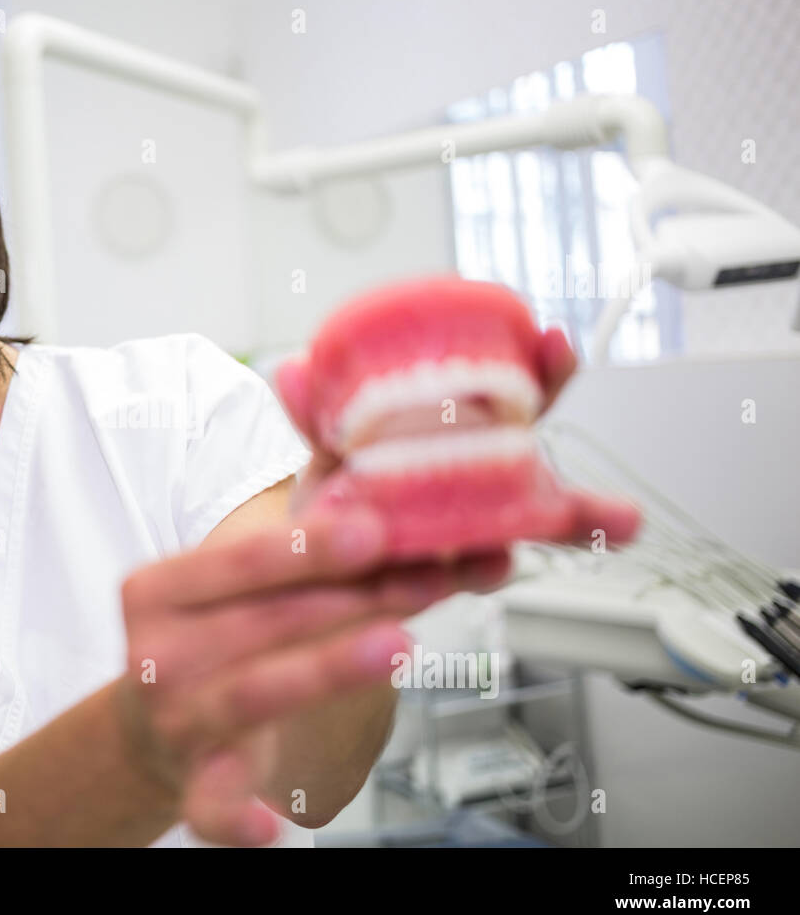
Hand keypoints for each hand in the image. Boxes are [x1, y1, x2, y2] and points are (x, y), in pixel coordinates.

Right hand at [116, 511, 516, 846]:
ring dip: (329, 667)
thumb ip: (301, 558)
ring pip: (256, 694)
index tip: (374, 530)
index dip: (310, 546)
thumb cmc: (211, 638)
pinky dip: (237, 821)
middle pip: (264, 622)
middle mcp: (158, 654)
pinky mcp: (194, 784)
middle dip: (354, 597)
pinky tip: (273, 826)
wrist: (153, 721)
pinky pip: (212, 808)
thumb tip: (400, 523)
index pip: (241, 561)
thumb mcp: (229, 589)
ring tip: (397, 643)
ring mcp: (176, 722)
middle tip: (426, 577)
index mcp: (156, 591)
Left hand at [274, 325, 640, 552]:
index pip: (513, 398)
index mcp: (459, 438)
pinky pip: (466, 572)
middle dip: (586, 484)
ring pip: (526, 530)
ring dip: (567, 526)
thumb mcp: (325, 446)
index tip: (555, 341)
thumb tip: (291, 369)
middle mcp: (474, 486)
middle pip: (539, 476)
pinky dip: (479, 568)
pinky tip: (491, 561)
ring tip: (606, 526)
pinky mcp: (436, 573)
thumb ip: (315, 413)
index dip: (542, 370)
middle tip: (623, 488)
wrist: (303, 560)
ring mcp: (462, 532)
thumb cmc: (334, 495)